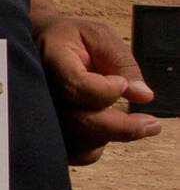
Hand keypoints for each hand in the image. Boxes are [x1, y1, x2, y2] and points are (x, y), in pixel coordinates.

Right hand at [36, 16, 161, 163]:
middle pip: (80, 121)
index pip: (76, 86)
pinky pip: (76, 153)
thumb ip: (121, 61)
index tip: (122, 83)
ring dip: (110, 134)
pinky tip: (107, 129)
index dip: (107, 91)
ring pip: (81, 142)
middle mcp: (40, 91)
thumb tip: (142, 95)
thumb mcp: (99, 36)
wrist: (37, 45)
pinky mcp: (47, 132)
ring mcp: (40, 115)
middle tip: (152, 124)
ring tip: (125, 120)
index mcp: (51, 59)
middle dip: (123, 126)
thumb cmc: (69, 39)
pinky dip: (97, 146)